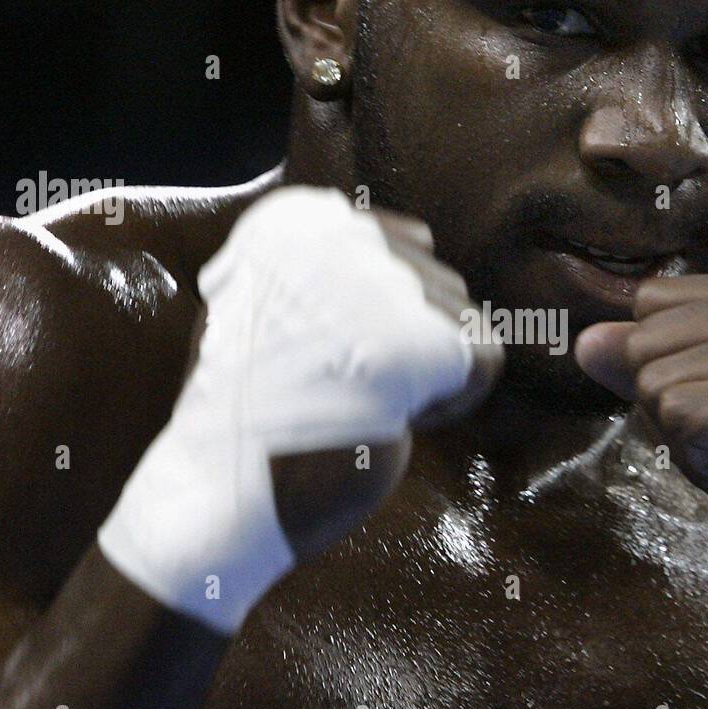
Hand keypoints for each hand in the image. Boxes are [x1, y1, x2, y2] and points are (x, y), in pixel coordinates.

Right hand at [100, 188, 502, 631]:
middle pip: (435, 280)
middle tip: (346, 391)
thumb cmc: (246, 414)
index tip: (335, 356)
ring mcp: (378, 284)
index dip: (385, 312)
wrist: (222, 487)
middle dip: (410, 341)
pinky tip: (392, 420)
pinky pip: (484, 355)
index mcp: (295, 220)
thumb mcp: (265, 307)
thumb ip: (330, 268)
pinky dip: (451, 400)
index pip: (402, 243)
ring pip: (461, 315)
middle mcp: (338, 232)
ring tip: (361, 403)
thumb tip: (418, 238)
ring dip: (428, 371)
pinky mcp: (416, 339)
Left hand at [575, 270, 707, 692]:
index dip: (670, 372)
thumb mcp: (705, 414)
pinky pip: (679, 417)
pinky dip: (707, 463)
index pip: (653, 300)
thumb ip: (647, 367)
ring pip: (656, 382)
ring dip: (695, 444)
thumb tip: (585, 339)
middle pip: (646, 340)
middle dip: (677, 412)